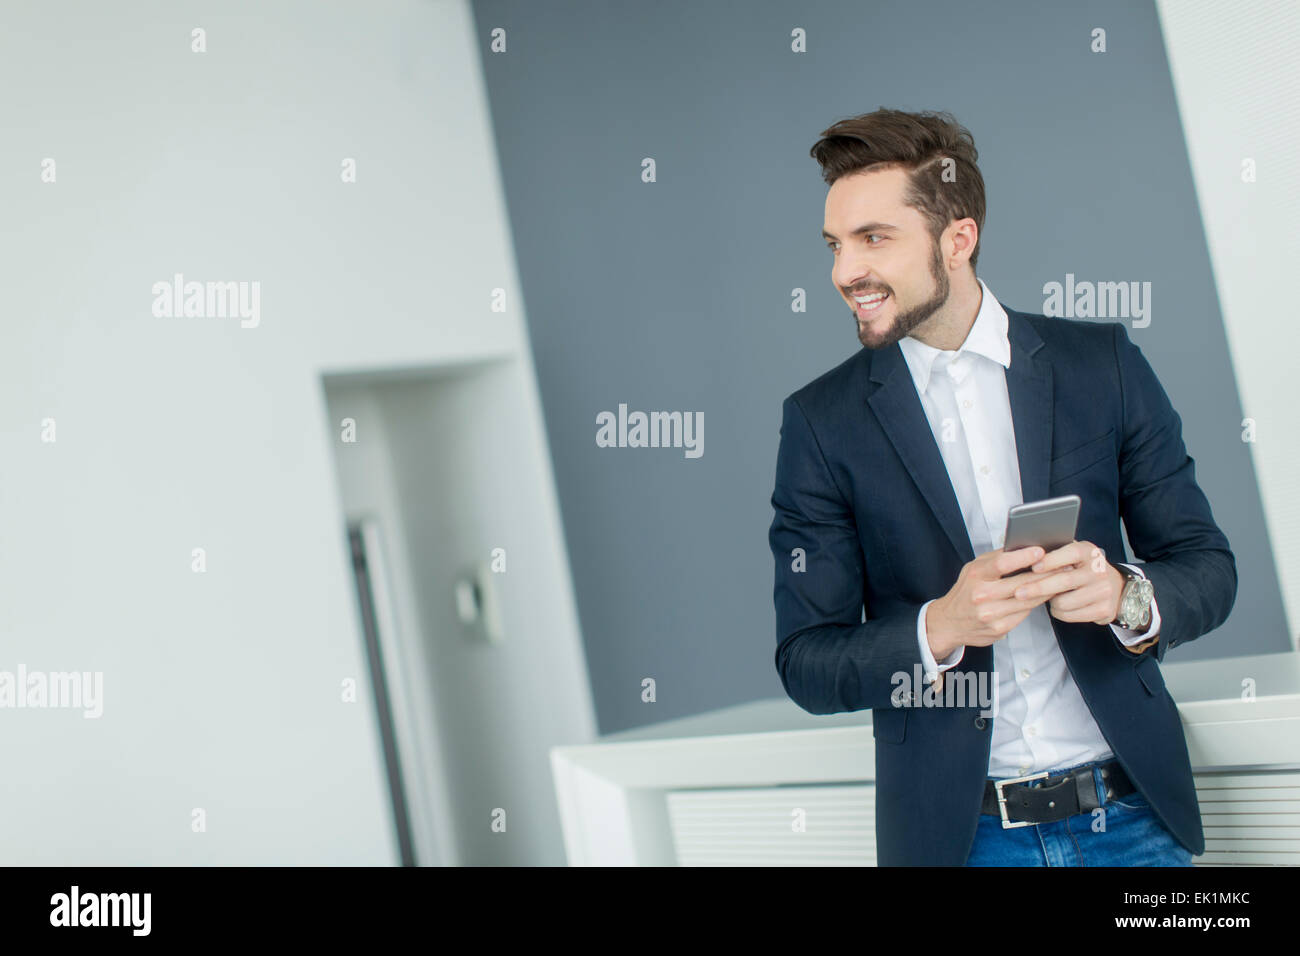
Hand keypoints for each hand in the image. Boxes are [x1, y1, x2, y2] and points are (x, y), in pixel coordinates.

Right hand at [926, 545, 1068, 658]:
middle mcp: (981, 596)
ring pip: (1028, 600)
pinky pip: (1024, 613)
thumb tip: (1022, 545)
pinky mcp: (999, 629)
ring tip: (1061, 579)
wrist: (949, 623)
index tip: (1041, 551)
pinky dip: (1036, 603)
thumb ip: (995, 559)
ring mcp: (991, 614)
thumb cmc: (966, 591)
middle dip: (1045, 574)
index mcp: (975, 576)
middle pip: (1021, 584)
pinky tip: (1045, 596)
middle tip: (1064, 565)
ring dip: (1047, 590)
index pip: (1002, 564)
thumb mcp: (973, 569)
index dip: (1023, 557)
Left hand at [1017, 540, 1124, 625]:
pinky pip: (1071, 615)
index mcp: (1089, 552)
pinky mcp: (1104, 610)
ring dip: (1050, 602)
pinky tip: (1060, 606)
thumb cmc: (1083, 569)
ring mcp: (1104, 591)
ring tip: (1048, 597)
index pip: (1070, 553)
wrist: (1116, 588)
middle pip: (1064, 581)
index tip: (1033, 567)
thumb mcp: (1074, 555)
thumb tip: (1024, 554)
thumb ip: (1055, 552)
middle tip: (1019, 593)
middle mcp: (1099, 570)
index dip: (1050, 561)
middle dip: (1037, 588)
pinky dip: (1059, 612)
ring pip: (1064, 602)